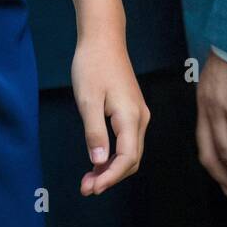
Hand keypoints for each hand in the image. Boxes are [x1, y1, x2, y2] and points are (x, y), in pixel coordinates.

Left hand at [71, 34, 149, 194]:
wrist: (103, 38)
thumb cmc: (92, 65)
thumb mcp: (87, 100)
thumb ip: (94, 132)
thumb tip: (99, 161)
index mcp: (131, 116)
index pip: (126, 158)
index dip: (110, 177)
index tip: (91, 188)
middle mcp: (140, 118)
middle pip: (131, 159)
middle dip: (110, 177)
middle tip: (85, 187)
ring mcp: (138, 113)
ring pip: (130, 152)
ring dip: (111, 168)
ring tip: (88, 179)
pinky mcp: (132, 110)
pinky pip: (127, 141)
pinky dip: (113, 155)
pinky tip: (97, 159)